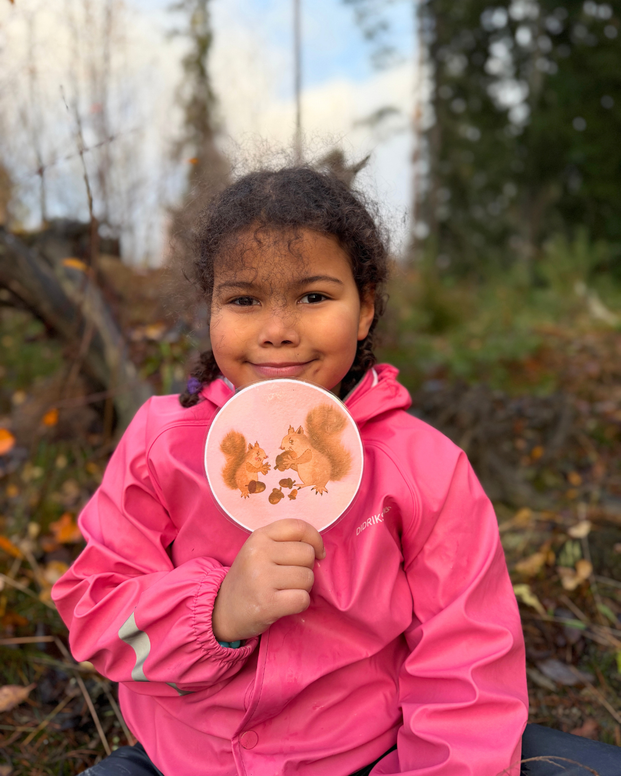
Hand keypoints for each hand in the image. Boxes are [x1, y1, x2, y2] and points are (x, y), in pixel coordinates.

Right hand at [212, 519, 324, 641]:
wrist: (222, 611)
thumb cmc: (249, 578)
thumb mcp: (259, 550)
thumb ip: (285, 542)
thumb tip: (320, 550)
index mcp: (259, 536)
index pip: (299, 527)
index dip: (315, 539)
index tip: (317, 553)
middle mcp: (259, 554)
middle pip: (307, 554)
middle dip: (306, 567)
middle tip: (290, 577)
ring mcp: (261, 579)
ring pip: (308, 578)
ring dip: (303, 588)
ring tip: (285, 591)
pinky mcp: (266, 604)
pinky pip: (302, 599)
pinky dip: (299, 604)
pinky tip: (285, 604)